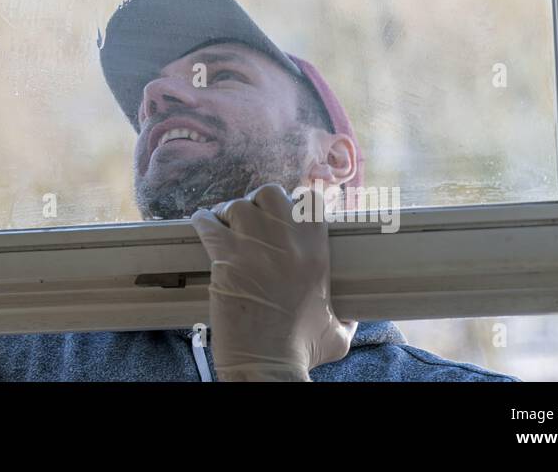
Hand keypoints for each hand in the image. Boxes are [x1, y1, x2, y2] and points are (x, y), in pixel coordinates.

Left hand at [190, 183, 355, 380]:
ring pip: (238, 205)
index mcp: (316, 252)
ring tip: (226, 226)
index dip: (296, 203)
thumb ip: (348, 315)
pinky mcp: (225, 257)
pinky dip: (203, 220)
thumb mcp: (339, 331)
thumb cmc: (301, 351)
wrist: (267, 364)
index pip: (311, 201)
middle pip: (271, 193)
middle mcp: (287, 242)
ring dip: (230, 213)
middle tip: (252, 220)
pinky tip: (203, 225)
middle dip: (260, 202)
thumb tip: (355, 315)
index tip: (285, 215)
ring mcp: (253, 246)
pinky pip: (207, 222)